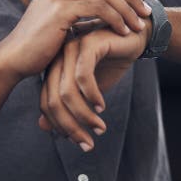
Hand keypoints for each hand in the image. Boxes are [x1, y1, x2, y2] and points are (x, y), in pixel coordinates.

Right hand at [0, 0, 150, 79]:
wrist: (13, 60)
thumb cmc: (37, 48)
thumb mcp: (58, 25)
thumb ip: (76, 13)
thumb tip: (99, 13)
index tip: (140, 2)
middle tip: (146, 12)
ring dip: (127, 9)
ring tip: (139, 26)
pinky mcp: (61, 9)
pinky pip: (98, 8)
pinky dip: (116, 18)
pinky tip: (124, 32)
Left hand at [37, 19, 151, 150]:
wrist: (137, 36)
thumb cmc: (112, 61)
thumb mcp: (89, 89)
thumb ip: (69, 105)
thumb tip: (42, 127)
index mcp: (55, 66)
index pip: (46, 102)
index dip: (59, 125)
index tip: (77, 141)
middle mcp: (58, 56)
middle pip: (53, 99)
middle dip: (70, 126)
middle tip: (87, 143)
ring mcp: (71, 48)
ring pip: (67, 91)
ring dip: (83, 115)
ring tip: (99, 127)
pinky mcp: (88, 43)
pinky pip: (83, 76)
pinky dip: (92, 96)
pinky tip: (102, 106)